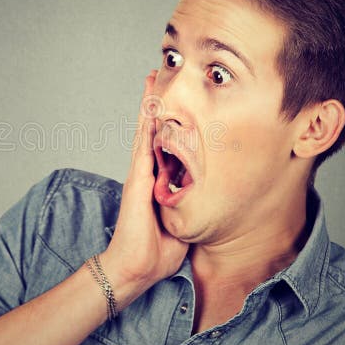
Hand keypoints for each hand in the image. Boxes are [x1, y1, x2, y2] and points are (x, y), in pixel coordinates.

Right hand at [101, 71, 188, 305]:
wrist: (135, 267)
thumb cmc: (157, 252)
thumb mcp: (182, 224)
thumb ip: (190, 207)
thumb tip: (208, 200)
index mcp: (157, 183)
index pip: (163, 145)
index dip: (167, 123)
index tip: (173, 103)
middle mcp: (147, 173)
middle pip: (152, 130)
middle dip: (156, 104)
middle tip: (158, 76)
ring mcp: (140, 174)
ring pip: (146, 131)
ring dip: (149, 105)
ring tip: (151, 79)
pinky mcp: (138, 179)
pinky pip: (144, 144)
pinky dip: (146, 123)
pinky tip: (149, 106)